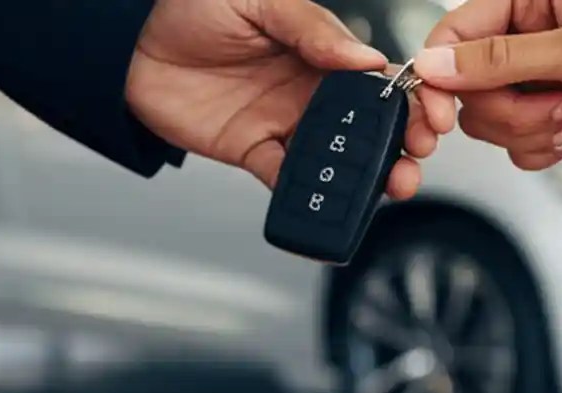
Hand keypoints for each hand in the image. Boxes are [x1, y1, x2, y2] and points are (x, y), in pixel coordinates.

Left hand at [126, 0, 455, 196]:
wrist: (128, 44)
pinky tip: (330, 202)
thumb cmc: (192, 7)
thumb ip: (311, 28)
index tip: (432, 112)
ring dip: (371, 176)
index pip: (381, 79)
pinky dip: (310, 195)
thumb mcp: (258, 0)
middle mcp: (311, 91)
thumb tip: (364, 57)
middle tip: (417, 156)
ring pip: (341, 158)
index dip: (413, 97)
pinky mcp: (256, 152)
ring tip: (393, 186)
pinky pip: (289, 180)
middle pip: (372, 125)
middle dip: (404, 144)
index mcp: (322, 52)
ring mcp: (286, 124)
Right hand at [413, 0, 561, 247]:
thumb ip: (501, 61)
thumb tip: (436, 64)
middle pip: (474, 85)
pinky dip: (548, 147)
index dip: (443, 73)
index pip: (461, 28)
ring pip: (497, 119)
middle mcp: (543, 33)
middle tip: (555, 108)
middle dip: (509, 109)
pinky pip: (526, 142)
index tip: (438, 110)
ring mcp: (556, 75)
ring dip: (533, 130)